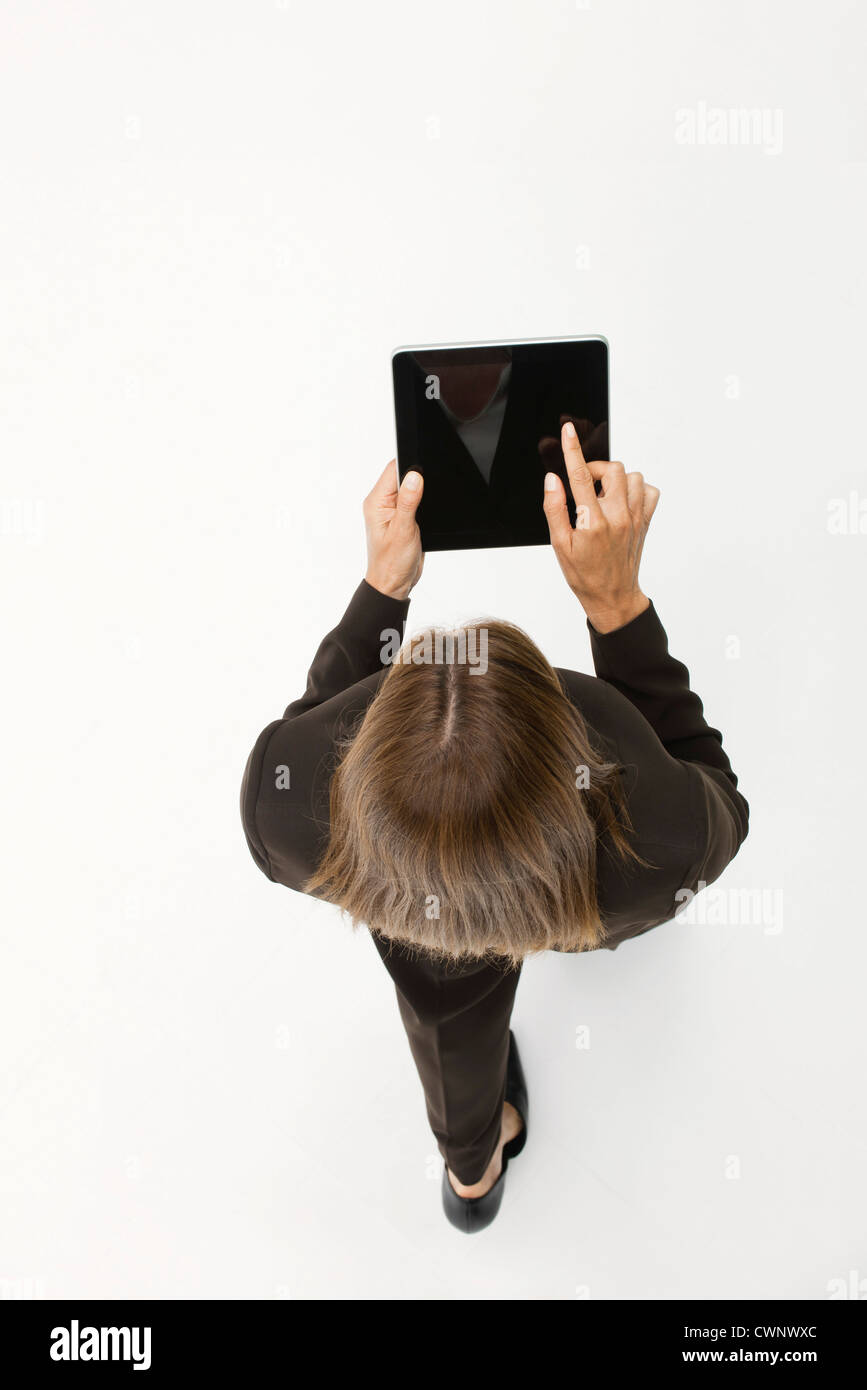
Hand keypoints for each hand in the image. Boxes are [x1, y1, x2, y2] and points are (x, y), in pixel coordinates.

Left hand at [363, 461, 424, 600]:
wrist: (394, 584)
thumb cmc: (391, 563)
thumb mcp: (403, 530)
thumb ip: (408, 501)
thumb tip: (415, 476)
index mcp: (376, 502)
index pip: (393, 469)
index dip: (410, 466)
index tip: (425, 470)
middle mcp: (382, 503)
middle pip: (403, 476)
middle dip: (418, 481)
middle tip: (424, 499)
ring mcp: (393, 510)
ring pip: (411, 489)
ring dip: (421, 495)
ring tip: (421, 513)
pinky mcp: (404, 517)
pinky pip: (415, 501)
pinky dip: (423, 505)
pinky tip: (423, 517)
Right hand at [543, 421, 658, 633]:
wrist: (613, 597)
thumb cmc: (583, 574)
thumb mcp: (559, 546)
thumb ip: (554, 509)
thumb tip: (553, 480)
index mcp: (592, 523)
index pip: (580, 476)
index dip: (572, 449)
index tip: (568, 431)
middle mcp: (618, 517)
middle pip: (613, 468)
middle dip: (595, 469)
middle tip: (583, 484)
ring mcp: (636, 518)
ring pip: (633, 476)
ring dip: (615, 478)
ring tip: (602, 495)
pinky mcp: (646, 522)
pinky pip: (649, 490)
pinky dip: (637, 489)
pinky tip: (622, 500)